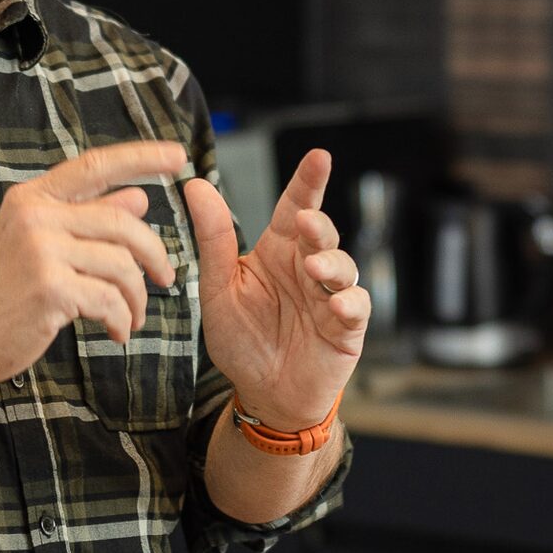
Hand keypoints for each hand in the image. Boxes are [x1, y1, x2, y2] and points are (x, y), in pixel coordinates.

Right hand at [0, 138, 186, 390]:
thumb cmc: (1, 294)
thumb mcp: (41, 245)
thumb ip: (88, 218)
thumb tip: (139, 199)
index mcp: (33, 198)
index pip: (96, 165)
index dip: (141, 157)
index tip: (179, 155)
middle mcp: (35, 215)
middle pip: (122, 223)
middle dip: (154, 254)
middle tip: (165, 279)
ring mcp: (41, 250)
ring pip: (121, 265)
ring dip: (136, 297)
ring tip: (131, 317)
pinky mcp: (49, 287)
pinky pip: (109, 299)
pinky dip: (121, 319)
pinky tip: (116, 332)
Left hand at [184, 148, 369, 431]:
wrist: (263, 394)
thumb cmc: (242, 340)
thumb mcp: (219, 290)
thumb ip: (213, 239)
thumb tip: (195, 185)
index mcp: (278, 252)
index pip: (295, 207)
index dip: (308, 182)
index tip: (319, 157)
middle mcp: (307, 268)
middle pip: (323, 233)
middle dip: (319, 225)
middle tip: (307, 222)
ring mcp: (330, 295)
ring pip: (343, 266)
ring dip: (332, 262)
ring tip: (315, 268)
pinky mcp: (347, 327)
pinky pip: (357, 306)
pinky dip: (349, 302)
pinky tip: (336, 304)